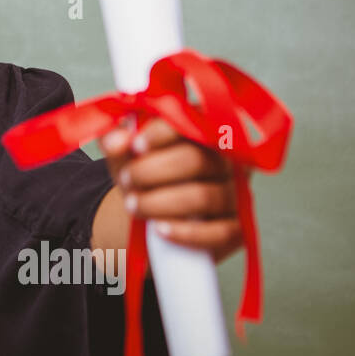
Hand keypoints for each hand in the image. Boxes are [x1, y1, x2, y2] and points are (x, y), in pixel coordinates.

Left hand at [98, 116, 244, 263]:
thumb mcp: (126, 154)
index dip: (162, 133)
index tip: (135, 146)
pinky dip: (185, 233)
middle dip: (152, 172)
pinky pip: (219, 233)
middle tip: (126, 180)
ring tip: (133, 205)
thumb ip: (117, 142)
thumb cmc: (144, 172)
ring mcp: (236, 194)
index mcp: (205, 130)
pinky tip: (159, 230)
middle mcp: (228, 159)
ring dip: (160, 203)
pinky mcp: (237, 227)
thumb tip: (116, 141)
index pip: (193, 122)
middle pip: (196, 161)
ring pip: (203, 197)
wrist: (154, 211)